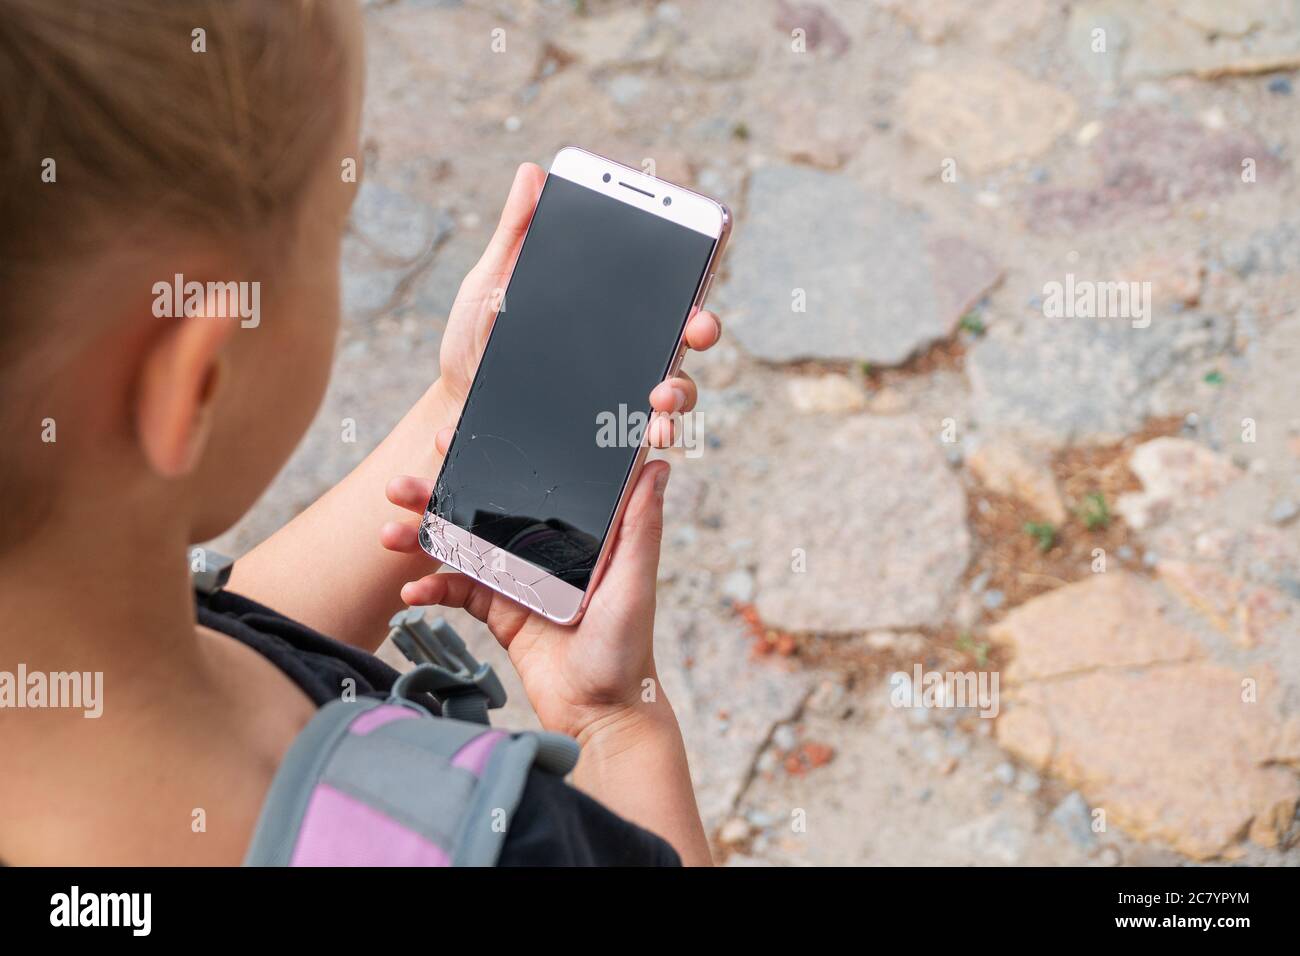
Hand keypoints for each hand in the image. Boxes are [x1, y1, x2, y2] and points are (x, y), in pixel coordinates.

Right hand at [382, 458, 673, 741]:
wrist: (601, 714)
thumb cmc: (628, 650)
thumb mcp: (636, 581)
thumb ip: (641, 525)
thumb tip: (660, 462)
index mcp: (576, 532)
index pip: (531, 483)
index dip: (491, 459)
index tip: (455, 437)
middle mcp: (544, 549)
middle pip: (484, 510)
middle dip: (438, 495)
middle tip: (399, 486)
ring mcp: (517, 580)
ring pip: (461, 546)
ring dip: (421, 537)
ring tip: (387, 534)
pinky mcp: (500, 614)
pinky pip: (458, 592)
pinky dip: (431, 588)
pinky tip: (411, 590)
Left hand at [435, 164, 721, 423]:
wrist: (457, 402)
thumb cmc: (477, 338)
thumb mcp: (492, 280)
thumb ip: (516, 232)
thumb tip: (533, 172)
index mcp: (610, 305)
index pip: (664, 282)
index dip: (693, 266)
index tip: (699, 256)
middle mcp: (628, 347)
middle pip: (684, 335)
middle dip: (702, 329)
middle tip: (696, 328)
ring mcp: (623, 391)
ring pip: (675, 391)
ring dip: (681, 392)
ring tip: (660, 397)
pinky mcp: (610, 434)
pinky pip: (644, 437)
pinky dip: (656, 438)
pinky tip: (651, 438)